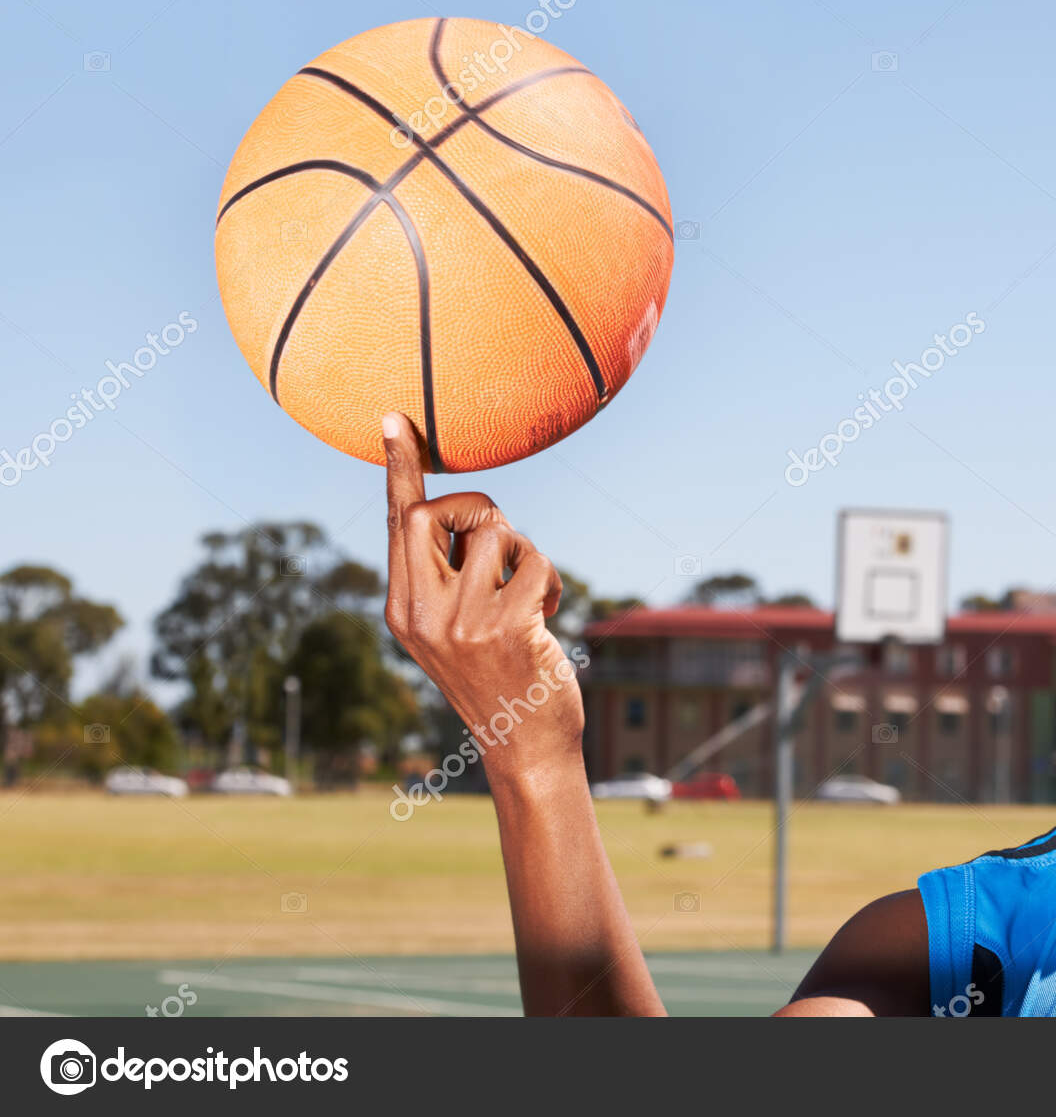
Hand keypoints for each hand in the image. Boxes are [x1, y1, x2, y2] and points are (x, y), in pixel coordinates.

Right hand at [381, 413, 583, 776]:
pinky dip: (549, 578)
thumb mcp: (452, 631)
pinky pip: (534, 559)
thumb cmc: (498, 679)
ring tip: (527, 593)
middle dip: (476, 508)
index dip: (399, 468)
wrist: (524, 748)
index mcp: (401, 607)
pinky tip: (545, 612)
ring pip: (496, 530)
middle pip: (437, 511)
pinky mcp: (505, 625)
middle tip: (498, 540)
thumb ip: (445, 577)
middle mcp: (421, 611)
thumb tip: (465, 513)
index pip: (397, 523)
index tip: (395, 419)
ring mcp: (460, 620)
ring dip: (524, 553)